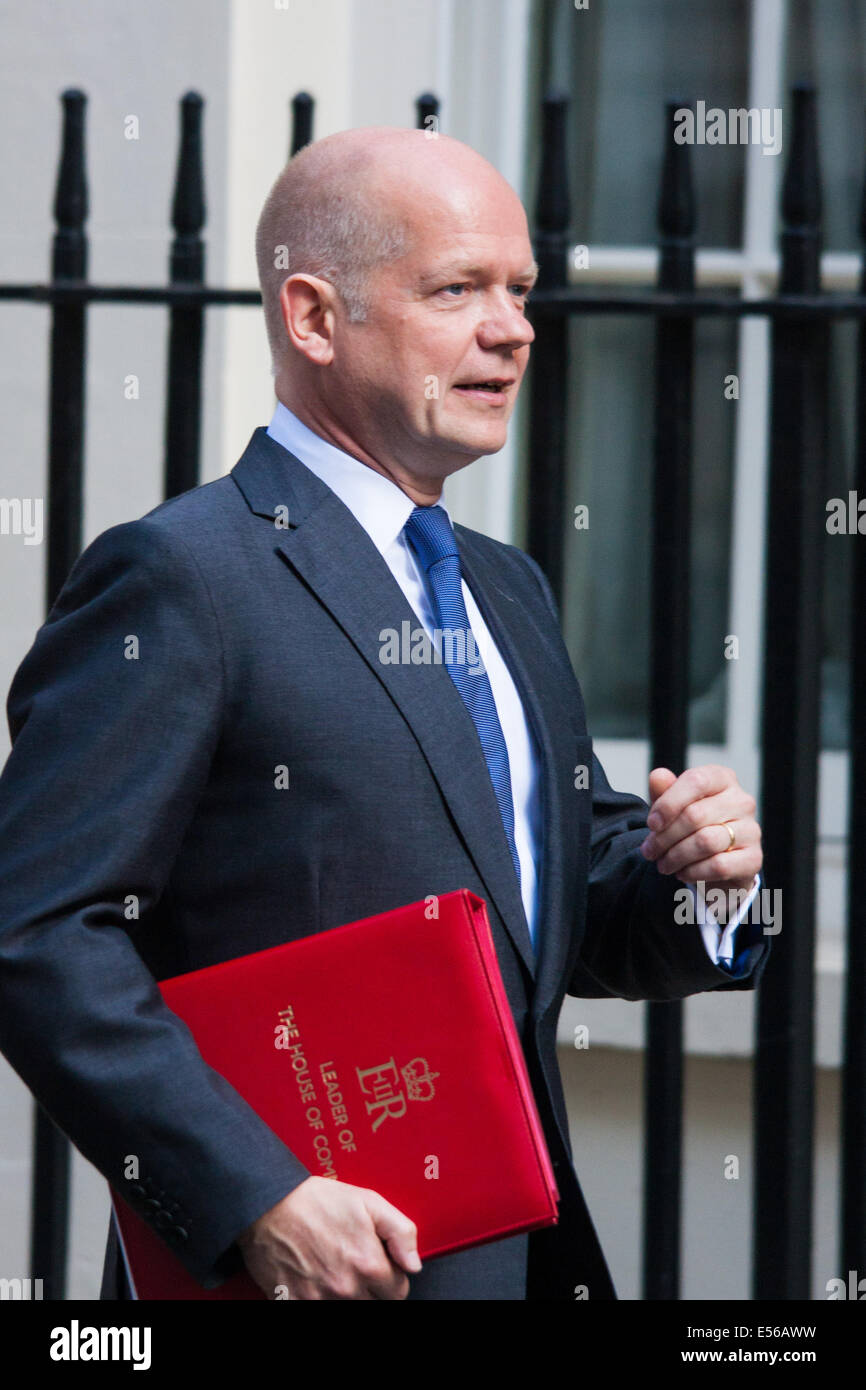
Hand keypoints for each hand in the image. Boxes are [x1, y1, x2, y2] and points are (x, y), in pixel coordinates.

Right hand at [236, 1175, 421, 1299]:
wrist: (269, 1204)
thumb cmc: (318, 1200)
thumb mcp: (369, 1202)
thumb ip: (401, 1232)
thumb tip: (414, 1264)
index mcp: (369, 1265)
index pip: (398, 1292)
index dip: (391, 1277)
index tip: (379, 1264)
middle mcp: (346, 1288)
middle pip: (373, 1304)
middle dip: (369, 1288)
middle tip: (353, 1264)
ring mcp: (319, 1299)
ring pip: (346, 1309)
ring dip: (345, 1295)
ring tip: (332, 1268)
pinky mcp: (294, 1303)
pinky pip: (316, 1309)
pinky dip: (318, 1297)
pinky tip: (313, 1278)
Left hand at [639, 765, 761, 899]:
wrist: (716, 862)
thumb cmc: (691, 826)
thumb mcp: (673, 806)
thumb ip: (664, 791)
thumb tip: (657, 776)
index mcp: (722, 779)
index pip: (696, 781)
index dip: (668, 803)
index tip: (651, 824)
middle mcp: (742, 801)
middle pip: (695, 815)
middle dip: (665, 837)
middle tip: (649, 851)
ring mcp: (751, 830)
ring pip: (705, 842)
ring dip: (675, 857)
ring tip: (663, 864)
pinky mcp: (754, 858)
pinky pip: (718, 866)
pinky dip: (693, 872)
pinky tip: (682, 873)